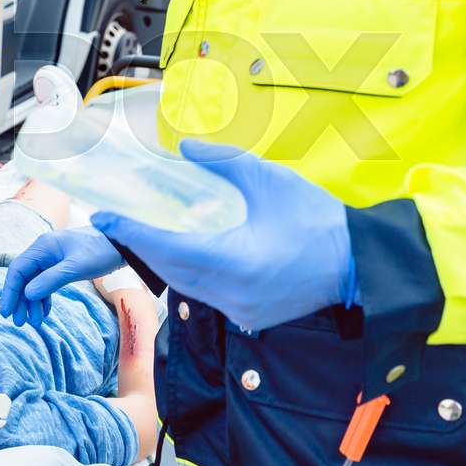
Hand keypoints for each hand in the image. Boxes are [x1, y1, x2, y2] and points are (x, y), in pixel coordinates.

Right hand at [0, 226, 123, 329]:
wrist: (120, 245)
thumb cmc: (100, 252)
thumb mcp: (75, 268)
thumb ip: (50, 280)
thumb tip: (28, 294)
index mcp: (42, 247)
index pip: (18, 270)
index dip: (10, 292)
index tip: (6, 312)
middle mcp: (43, 251)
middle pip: (23, 278)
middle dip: (20, 301)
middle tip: (19, 322)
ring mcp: (51, 258)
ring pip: (34, 282)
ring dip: (32, 302)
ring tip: (34, 322)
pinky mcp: (60, 266)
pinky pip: (45, 283)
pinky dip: (43, 298)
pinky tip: (44, 313)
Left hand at [90, 139, 354, 331]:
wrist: (362, 266)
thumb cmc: (319, 220)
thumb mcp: (270, 180)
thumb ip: (223, 162)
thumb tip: (184, 148)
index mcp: (235, 261)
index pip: (166, 247)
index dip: (130, 231)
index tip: (102, 216)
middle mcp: (232, 293)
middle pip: (168, 269)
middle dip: (138, 245)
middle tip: (112, 221)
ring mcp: (240, 310)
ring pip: (183, 286)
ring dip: (160, 260)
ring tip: (137, 234)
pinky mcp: (248, 317)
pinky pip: (204, 295)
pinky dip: (185, 274)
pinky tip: (176, 253)